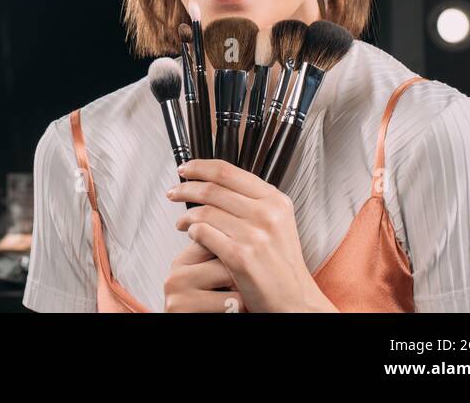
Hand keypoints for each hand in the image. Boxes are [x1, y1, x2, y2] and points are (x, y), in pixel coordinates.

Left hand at [166, 159, 336, 312]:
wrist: (295, 301)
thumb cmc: (282, 264)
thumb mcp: (278, 222)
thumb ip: (252, 201)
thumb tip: (215, 184)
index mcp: (275, 200)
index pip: (228, 171)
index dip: (200, 167)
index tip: (187, 169)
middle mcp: (266, 213)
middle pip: (212, 188)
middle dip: (186, 188)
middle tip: (174, 192)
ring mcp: (254, 234)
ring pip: (205, 211)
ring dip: (187, 216)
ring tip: (181, 222)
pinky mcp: (240, 256)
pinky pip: (204, 234)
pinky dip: (193, 233)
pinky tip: (192, 236)